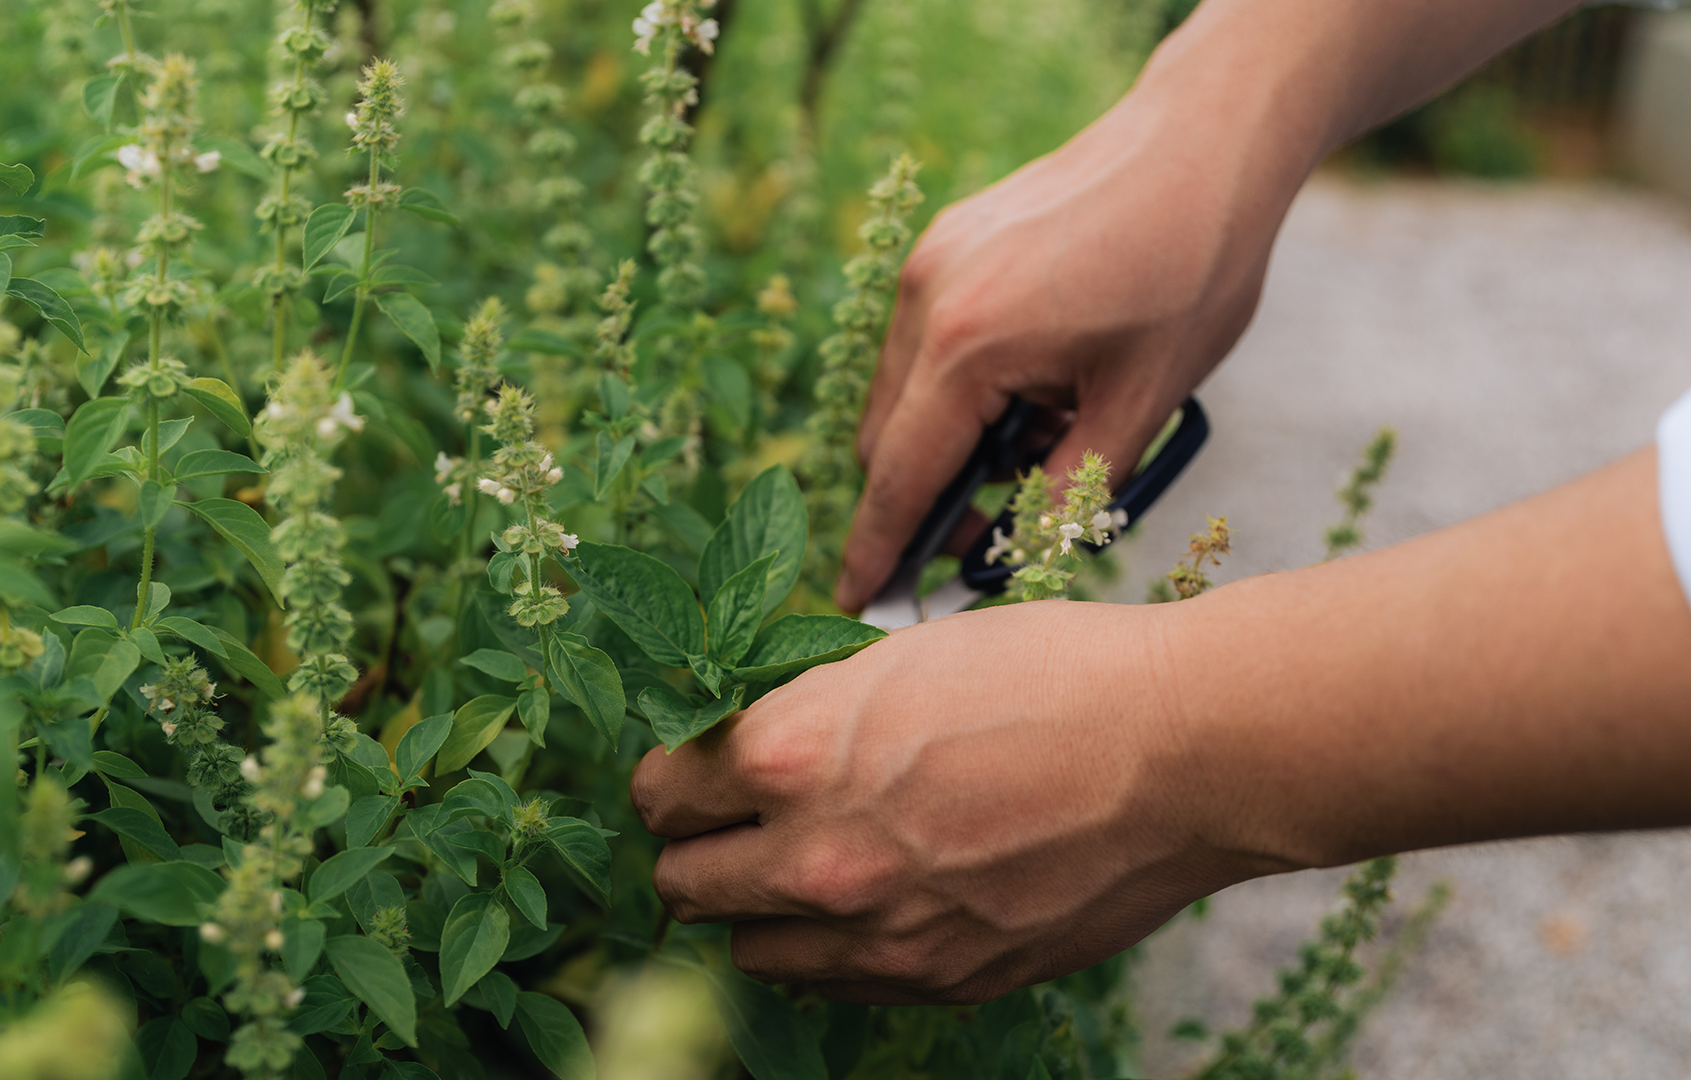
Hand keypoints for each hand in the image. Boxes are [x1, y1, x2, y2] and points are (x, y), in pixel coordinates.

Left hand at [630, 601, 1272, 1003]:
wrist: (1182, 750)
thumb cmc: (1049, 673)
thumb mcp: (898, 657)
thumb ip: (804, 713)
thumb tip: (748, 745)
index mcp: (790, 754)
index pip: (660, 794)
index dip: (672, 779)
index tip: (694, 774)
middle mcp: (816, 857)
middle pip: (683, 884)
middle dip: (695, 852)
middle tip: (730, 827)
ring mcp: (879, 934)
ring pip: (748, 951)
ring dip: (759, 913)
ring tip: (804, 869)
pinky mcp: (941, 979)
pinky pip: (835, 985)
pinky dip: (830, 952)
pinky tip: (870, 906)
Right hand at [835, 81, 1306, 611]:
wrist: (1205, 137)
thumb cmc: (1191, 264)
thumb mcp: (1142, 401)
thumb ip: (1066, 492)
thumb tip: (1010, 555)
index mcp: (968, 343)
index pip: (900, 477)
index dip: (878, 550)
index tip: (854, 602)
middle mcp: (926, 297)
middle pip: (885, 441)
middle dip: (924, 500)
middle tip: (987, 537)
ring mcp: (929, 262)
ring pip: (902, 393)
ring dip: (949, 441)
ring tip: (1042, 442)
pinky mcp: (945, 242)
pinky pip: (923, 343)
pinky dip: (959, 387)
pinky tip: (1036, 388)